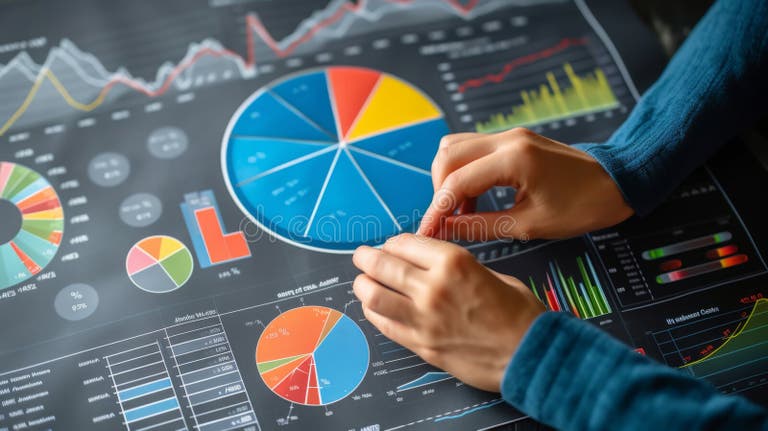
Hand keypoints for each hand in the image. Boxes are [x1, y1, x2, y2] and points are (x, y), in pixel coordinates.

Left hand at [352, 234, 544, 391]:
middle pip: (381, 266)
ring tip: (362, 282)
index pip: (405, 243)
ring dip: (363, 285)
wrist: (531, 354)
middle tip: (361, 256)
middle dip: (366, 258)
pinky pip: (384, 325)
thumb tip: (428, 263)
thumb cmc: (519, 313)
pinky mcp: (422, 345)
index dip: (393, 243)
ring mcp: (424, 319)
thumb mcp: (490, 271)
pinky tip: (373, 308)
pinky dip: (373, 314)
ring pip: (373, 296)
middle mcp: (433, 288)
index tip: (390, 245)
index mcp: (453, 262)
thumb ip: (454, 266)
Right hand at [417, 128, 633, 240]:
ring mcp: (510, 135)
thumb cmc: (583, 206)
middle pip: (447, 155)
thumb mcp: (531, 225)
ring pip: (456, 146)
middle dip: (438, 190)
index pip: (456, 181)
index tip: (426, 233)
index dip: (436, 210)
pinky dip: (465, 172)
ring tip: (461, 211)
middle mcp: (507, 139)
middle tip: (445, 221)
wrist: (619, 181)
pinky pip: (474, 149)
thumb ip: (482, 225)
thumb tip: (445, 231)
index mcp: (513, 159)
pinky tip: (475, 200)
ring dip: (449, 178)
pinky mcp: (514, 139)